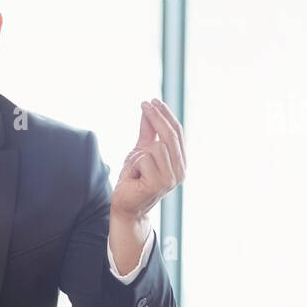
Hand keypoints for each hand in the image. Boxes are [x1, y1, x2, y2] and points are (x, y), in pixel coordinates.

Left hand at [111, 98, 186, 220]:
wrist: (125, 205)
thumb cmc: (134, 179)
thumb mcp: (140, 151)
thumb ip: (147, 132)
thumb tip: (149, 110)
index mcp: (180, 161)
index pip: (177, 133)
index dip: (165, 115)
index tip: (152, 100)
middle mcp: (181, 170)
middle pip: (171, 135)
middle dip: (157, 117)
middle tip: (145, 104)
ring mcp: (172, 178)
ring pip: (157, 147)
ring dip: (139, 154)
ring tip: (136, 168)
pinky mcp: (159, 183)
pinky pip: (145, 159)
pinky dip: (134, 164)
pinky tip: (134, 176)